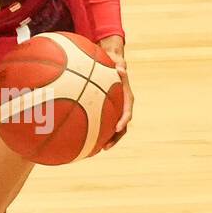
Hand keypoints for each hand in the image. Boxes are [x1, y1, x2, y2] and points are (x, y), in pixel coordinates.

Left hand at [98, 35, 132, 150]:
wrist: (113, 64)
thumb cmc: (114, 62)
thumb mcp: (117, 62)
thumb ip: (119, 65)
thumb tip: (121, 68)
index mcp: (127, 97)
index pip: (128, 112)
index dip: (123, 121)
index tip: (117, 128)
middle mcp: (122, 106)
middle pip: (122, 126)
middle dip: (114, 138)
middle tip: (105, 147)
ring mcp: (115, 110)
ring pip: (113, 128)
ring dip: (106, 139)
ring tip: (95, 150)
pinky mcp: (107, 110)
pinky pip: (103, 122)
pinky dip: (97, 130)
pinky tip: (84, 138)